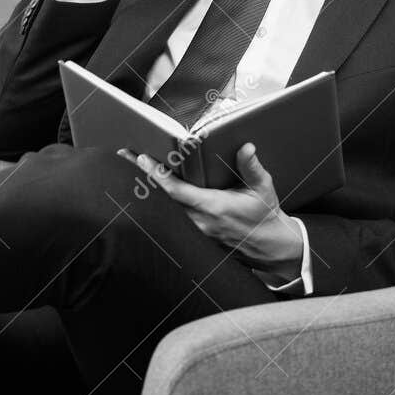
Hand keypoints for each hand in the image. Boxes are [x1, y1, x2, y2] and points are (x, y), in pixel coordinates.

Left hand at [124, 143, 302, 280]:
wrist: (271, 248)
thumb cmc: (266, 216)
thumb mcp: (263, 189)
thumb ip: (252, 167)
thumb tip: (247, 146)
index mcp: (214, 207)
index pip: (177, 191)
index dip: (157, 175)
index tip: (142, 158)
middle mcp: (200, 222)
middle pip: (161, 200)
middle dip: (141, 178)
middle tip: (123, 155)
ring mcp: (196, 233)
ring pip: (164, 212)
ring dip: (146, 191)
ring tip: (127, 168)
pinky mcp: (196, 239)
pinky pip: (172, 221)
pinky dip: (157, 205)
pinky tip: (146, 192)